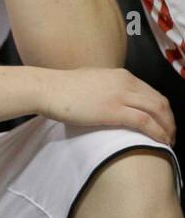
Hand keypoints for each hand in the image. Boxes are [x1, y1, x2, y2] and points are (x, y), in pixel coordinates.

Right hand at [37, 67, 175, 146]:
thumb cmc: (62, 88)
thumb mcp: (91, 81)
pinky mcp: (114, 110)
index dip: (162, 110)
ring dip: (167, 128)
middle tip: (169, 134)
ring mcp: (121, 95)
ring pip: (158, 111)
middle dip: (169, 120)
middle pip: (160, 102)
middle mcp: (126, 82)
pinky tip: (161, 141)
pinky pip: (145, 122)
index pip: (152, 92)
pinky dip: (157, 132)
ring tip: (167, 141)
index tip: (162, 122)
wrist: (47, 89)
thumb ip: (107, 87)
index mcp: (121, 75)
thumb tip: (111, 100)